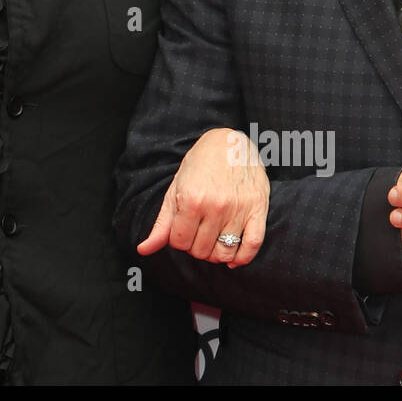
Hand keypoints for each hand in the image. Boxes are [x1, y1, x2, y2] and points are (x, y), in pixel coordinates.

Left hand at [137, 127, 268, 266]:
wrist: (230, 142)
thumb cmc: (200, 165)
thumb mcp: (176, 189)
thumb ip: (162, 223)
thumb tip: (143, 249)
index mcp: (191, 199)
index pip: (179, 242)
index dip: (178, 240)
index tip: (182, 231)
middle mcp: (215, 206)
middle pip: (201, 251)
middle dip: (196, 247)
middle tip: (198, 234)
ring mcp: (238, 209)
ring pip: (224, 253)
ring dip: (216, 254)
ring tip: (213, 242)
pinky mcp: (258, 209)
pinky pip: (252, 245)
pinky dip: (242, 258)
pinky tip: (233, 258)